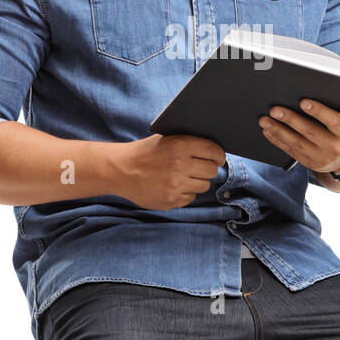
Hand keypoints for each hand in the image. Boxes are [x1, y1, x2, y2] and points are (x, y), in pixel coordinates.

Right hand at [112, 133, 226, 210]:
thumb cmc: (144, 152)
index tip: (219, 158)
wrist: (120, 170)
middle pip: (212, 170)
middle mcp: (180, 166)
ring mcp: (175, 186)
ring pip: (204, 185)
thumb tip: (214, 149)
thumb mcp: (165, 138)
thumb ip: (188, 141)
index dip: (219, 155)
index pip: (213, 151)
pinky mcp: (170, 201)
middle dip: (209, 168)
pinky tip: (175, 185)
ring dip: (198, 180)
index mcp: (179, 146)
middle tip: (203, 166)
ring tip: (186, 176)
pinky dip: (186, 192)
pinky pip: (190, 197)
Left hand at [258, 76, 339, 174]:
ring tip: (264, 119)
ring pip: (297, 143)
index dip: (318, 111)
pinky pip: (290, 151)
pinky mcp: (309, 162)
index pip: (333, 121)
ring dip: (279, 131)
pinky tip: (267, 130)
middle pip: (310, 132)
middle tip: (274, 108)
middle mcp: (335, 147)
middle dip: (291, 120)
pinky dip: (277, 140)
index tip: (303, 101)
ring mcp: (321, 157)